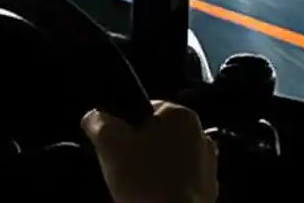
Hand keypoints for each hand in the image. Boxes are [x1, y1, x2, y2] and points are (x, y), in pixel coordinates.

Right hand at [81, 101, 217, 202]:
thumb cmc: (144, 177)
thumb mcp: (108, 141)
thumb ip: (97, 121)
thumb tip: (94, 117)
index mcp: (181, 114)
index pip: (145, 110)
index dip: (125, 127)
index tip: (116, 145)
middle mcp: (201, 135)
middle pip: (159, 135)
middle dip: (141, 148)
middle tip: (124, 167)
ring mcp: (209, 165)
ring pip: (170, 160)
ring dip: (155, 168)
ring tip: (139, 185)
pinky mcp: (208, 192)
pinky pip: (180, 182)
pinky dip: (167, 187)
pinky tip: (153, 196)